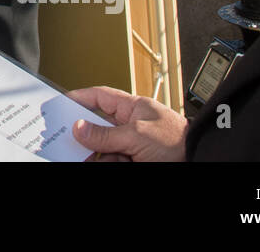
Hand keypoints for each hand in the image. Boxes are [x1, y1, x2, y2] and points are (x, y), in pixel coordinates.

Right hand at [67, 86, 187, 161]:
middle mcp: (131, 125)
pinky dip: (103, 161)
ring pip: (102, 148)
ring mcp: (132, 145)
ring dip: (94, 153)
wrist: (199, 160)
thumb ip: (106, 134)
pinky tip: (97, 162)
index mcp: (134, 108)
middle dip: (85, 134)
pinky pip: (110, 159)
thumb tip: (79, 129)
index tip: (61, 103)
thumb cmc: (179, 142)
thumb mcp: (137, 135)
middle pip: (98, 126)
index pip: (101, 97)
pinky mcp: (134, 160)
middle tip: (66, 138)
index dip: (80, 97)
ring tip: (82, 156)